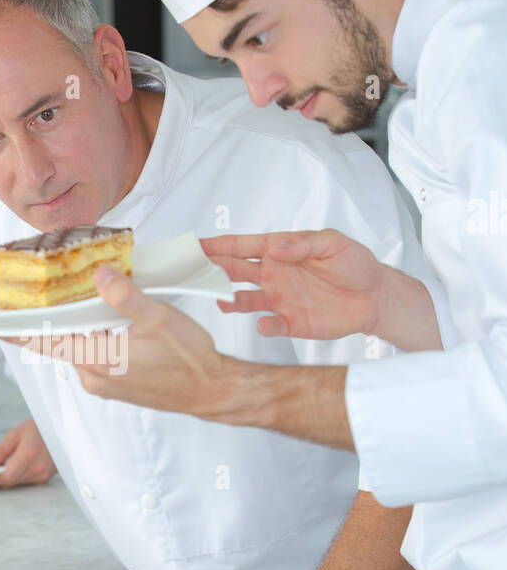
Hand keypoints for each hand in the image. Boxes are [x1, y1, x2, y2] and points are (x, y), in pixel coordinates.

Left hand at [0, 417, 56, 487]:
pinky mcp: (45, 478)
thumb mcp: (15, 435)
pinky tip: (15, 466)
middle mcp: (37, 468)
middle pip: (10, 482)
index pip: (5, 477)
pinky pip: (25, 482)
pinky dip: (16, 476)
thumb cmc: (39, 428)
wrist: (61, 429)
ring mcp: (43, 475)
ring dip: (6, 478)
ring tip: (1, 465)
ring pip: (16, 483)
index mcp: (29, 455)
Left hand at [55, 266, 246, 419]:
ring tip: (95, 301)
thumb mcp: (158, 318)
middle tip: (55, 289)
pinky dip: (98, 340)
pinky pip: (96, 358)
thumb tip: (100, 275)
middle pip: (62, 340)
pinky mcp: (115, 386)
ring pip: (81, 348)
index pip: (45, 341)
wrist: (211, 390)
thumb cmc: (188, 360)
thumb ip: (126, 296)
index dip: (18, 329)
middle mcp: (93, 377)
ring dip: (84, 327)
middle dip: (60, 316)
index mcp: (96, 360)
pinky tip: (114, 324)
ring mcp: (103, 385)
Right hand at [203, 229, 385, 339]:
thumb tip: (278, 246)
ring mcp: (279, 300)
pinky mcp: (291, 322)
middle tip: (193, 271)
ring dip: (230, 300)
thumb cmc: (355, 264)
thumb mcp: (333, 243)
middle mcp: (273, 276)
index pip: (243, 247)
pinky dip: (265, 326)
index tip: (196, 245)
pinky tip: (263, 323)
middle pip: (235, 271)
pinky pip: (271, 325)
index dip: (219, 245)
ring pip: (244, 299)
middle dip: (213, 269)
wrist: (375, 297)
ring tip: (221, 300)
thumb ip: (304, 244)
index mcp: (279, 251)